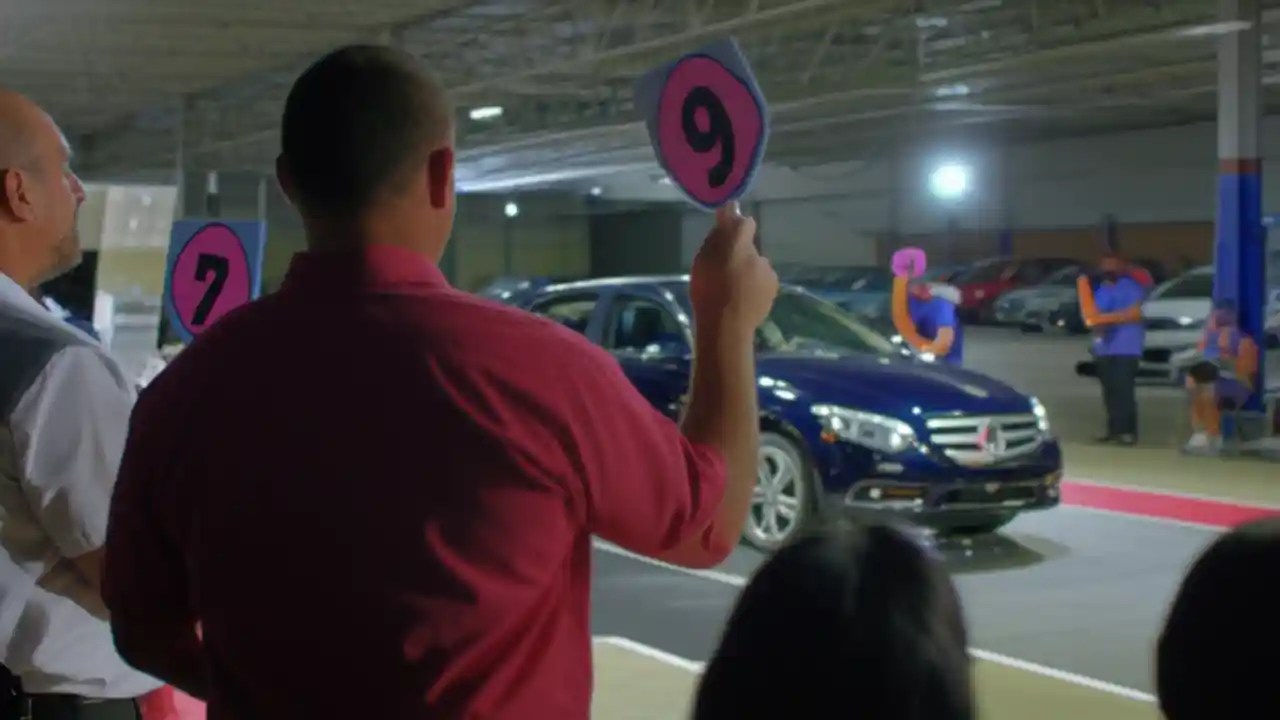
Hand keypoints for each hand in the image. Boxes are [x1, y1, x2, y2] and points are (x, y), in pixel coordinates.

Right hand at [689, 202, 777, 335]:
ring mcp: (769, 276)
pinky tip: (740, 301)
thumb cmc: (709, 289)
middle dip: (739, 257)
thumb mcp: (705, 257)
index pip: (745, 224)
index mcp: (740, 243)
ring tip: (730, 291)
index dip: (736, 227)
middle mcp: (760, 255)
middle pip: (749, 250)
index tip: (725, 234)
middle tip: (721, 272)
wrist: (725, 326)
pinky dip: (753, 290)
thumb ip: (720, 234)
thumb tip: (732, 208)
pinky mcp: (771, 294)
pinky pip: (761, 286)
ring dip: (747, 275)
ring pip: (756, 269)